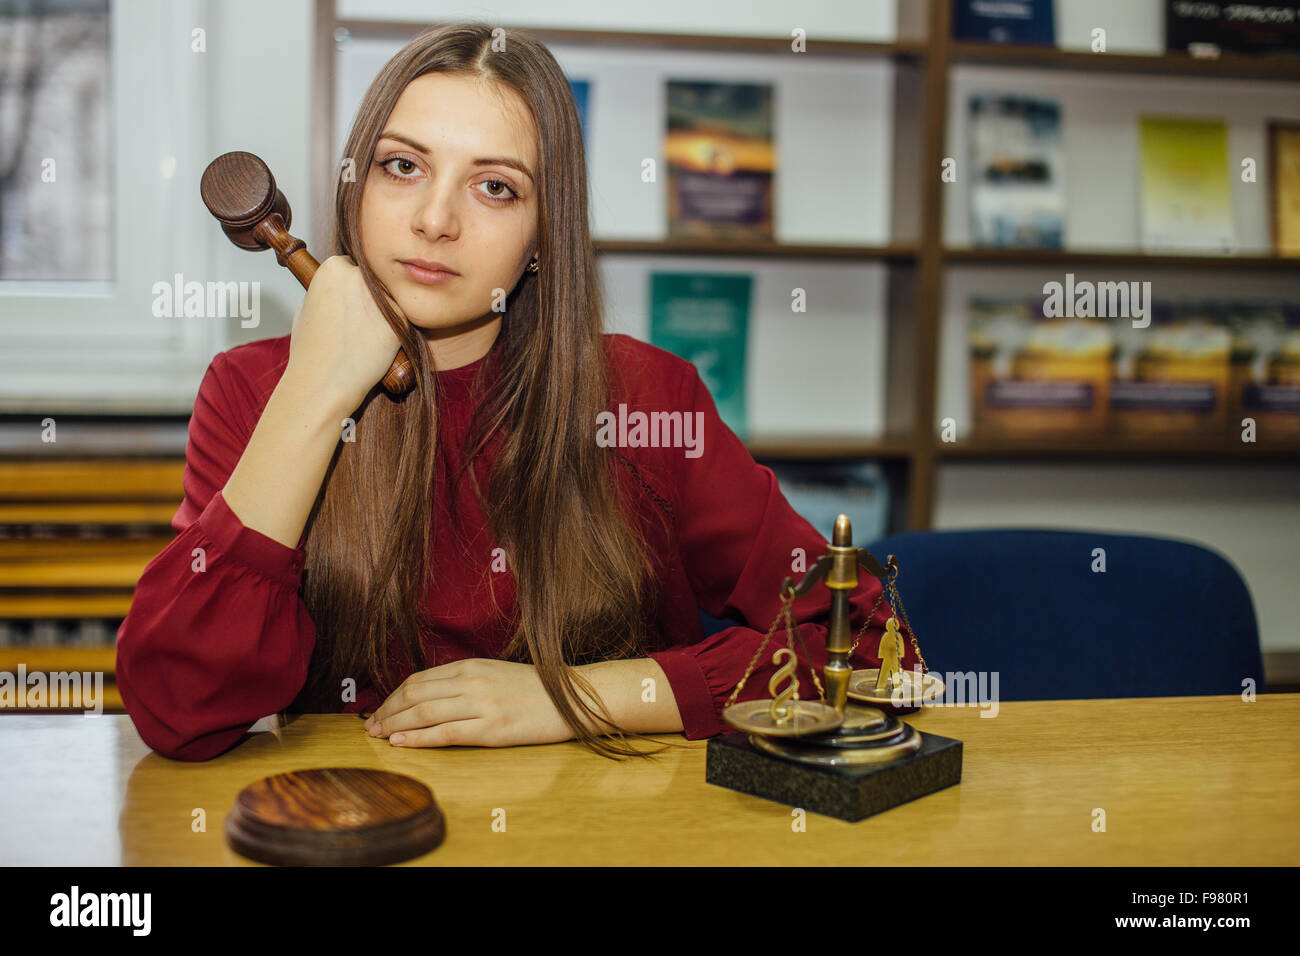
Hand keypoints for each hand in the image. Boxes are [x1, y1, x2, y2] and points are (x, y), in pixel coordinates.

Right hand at [286, 255, 403, 413]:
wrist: (323, 381)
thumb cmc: (311, 349)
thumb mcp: (306, 307)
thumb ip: (325, 290)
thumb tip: (338, 286)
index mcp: (332, 267)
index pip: (352, 266)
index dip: (352, 288)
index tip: (350, 305)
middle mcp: (358, 275)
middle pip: (374, 279)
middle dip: (371, 297)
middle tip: (361, 322)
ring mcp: (381, 296)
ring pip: (390, 298)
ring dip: (385, 312)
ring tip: (366, 335)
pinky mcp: (400, 318)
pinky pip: (402, 319)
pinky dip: (394, 330)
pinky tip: (377, 344)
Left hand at [364, 659, 577, 747]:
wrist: (574, 698)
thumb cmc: (536, 690)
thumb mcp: (496, 674)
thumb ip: (465, 681)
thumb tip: (430, 695)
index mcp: (472, 666)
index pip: (419, 679)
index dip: (393, 696)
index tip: (379, 710)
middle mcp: (473, 681)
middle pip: (415, 695)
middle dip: (386, 712)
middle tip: (370, 727)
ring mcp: (482, 704)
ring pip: (424, 713)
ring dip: (395, 725)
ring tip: (379, 737)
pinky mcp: (492, 728)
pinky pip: (446, 733)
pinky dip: (419, 739)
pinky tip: (402, 744)